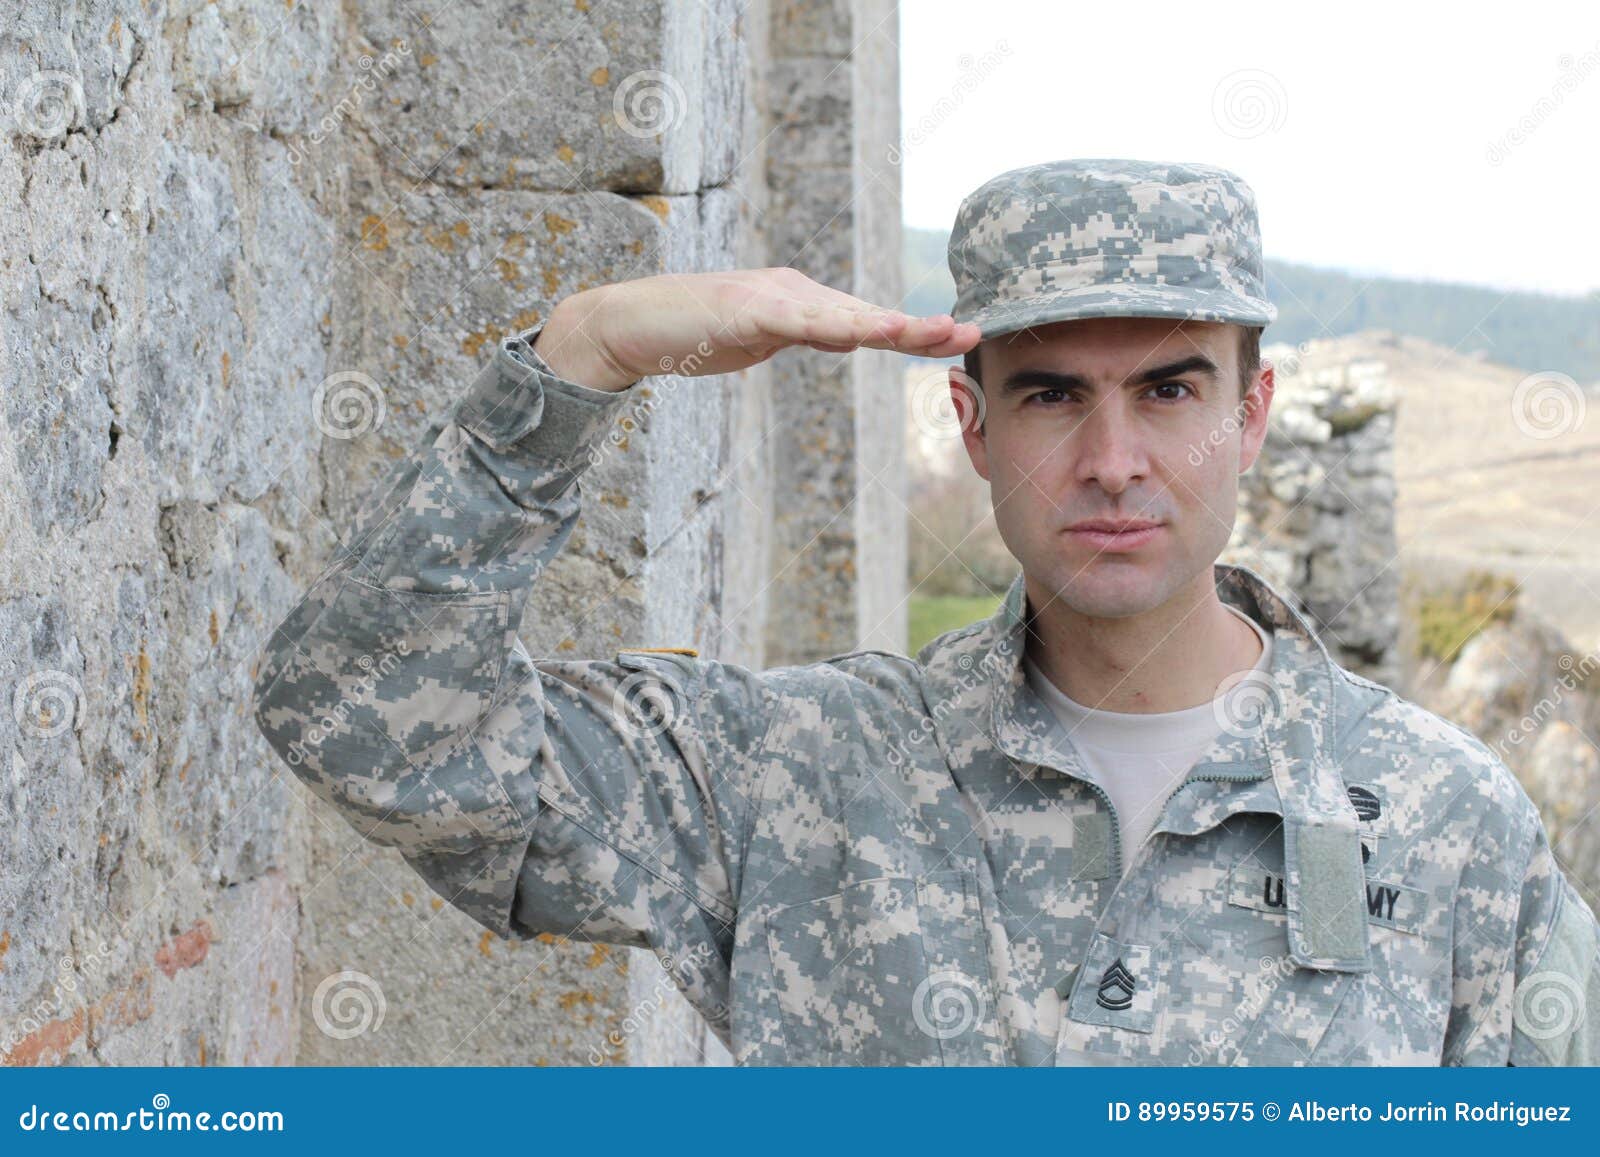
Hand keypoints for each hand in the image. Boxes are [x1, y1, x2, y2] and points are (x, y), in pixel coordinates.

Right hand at [531, 268, 980, 391]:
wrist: (630, 324)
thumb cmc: (692, 333)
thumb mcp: (763, 339)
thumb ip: (806, 334)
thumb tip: (851, 336)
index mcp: (800, 301)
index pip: (865, 320)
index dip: (912, 330)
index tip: (958, 338)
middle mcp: (794, 292)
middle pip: (866, 315)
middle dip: (919, 327)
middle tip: (971, 331)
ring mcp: (771, 299)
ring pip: (844, 316)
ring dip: (892, 326)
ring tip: (937, 332)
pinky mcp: (747, 311)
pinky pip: (801, 323)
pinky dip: (839, 327)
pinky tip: (868, 333)